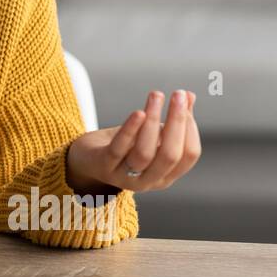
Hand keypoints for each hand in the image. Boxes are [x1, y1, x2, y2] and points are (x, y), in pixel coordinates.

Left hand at [65, 89, 200, 193]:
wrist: (86, 160)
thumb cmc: (123, 146)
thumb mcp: (150, 134)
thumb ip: (171, 121)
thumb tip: (190, 96)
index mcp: (166, 175)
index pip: (189, 155)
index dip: (190, 128)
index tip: (186, 100)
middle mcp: (149, 181)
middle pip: (170, 154)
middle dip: (177, 122)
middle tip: (178, 95)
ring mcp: (125, 176)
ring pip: (145, 152)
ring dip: (153, 121)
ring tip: (156, 95)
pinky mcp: (104, 166)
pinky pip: (120, 149)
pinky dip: (130, 129)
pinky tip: (138, 112)